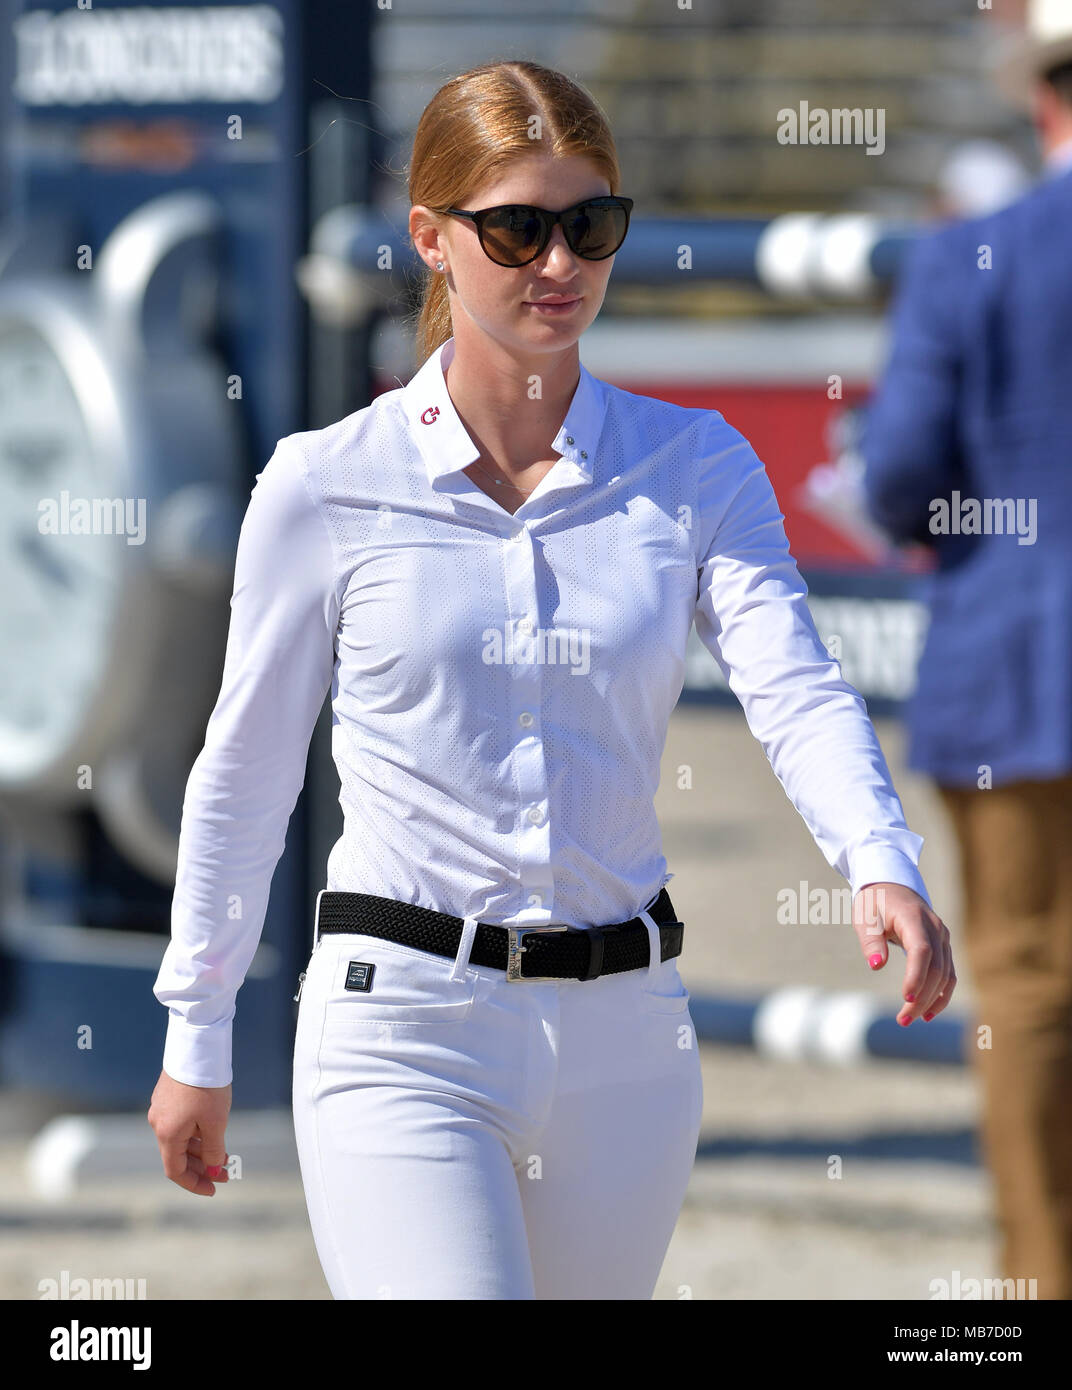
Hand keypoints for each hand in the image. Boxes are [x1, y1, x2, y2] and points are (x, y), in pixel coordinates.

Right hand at [148, 1069, 231, 1195]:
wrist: (197, 1047)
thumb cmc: (207, 1085)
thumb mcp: (216, 1122)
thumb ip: (214, 1150)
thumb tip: (215, 1169)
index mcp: (167, 1134)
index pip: (176, 1171)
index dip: (195, 1183)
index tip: (214, 1189)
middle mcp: (158, 1123)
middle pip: (178, 1156)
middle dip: (202, 1167)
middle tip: (226, 1173)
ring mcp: (161, 1109)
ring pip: (180, 1139)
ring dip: (200, 1150)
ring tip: (225, 1154)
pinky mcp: (167, 1096)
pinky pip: (180, 1124)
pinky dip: (195, 1134)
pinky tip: (212, 1133)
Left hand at [852, 882, 955, 1025]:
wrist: (891, 884)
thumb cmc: (874, 902)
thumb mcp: (864, 917)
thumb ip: (871, 941)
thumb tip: (877, 966)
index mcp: (913, 918)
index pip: (922, 950)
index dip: (917, 976)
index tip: (906, 998)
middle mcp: (935, 928)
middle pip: (936, 968)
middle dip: (922, 997)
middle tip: (902, 1020)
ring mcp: (943, 937)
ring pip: (946, 974)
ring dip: (932, 1001)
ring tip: (911, 1020)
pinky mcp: (944, 947)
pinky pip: (948, 974)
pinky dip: (941, 994)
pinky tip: (928, 1013)